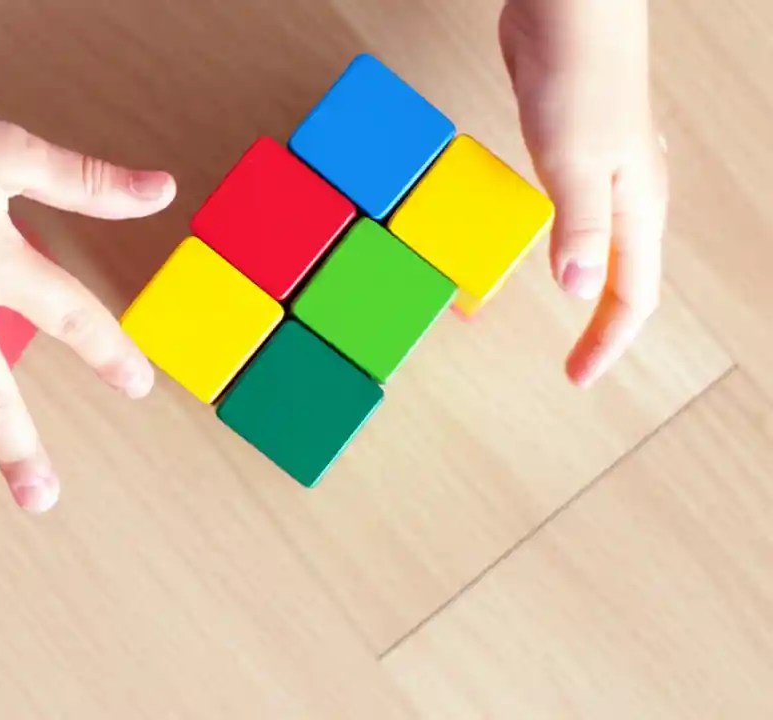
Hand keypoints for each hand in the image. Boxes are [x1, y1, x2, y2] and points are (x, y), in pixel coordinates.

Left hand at [499, 0, 667, 386]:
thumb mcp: (576, 164)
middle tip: (573, 360)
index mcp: (637, 208)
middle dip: (601, 325)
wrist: (573, 11)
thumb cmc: (582, 81)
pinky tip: (542, 243)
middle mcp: (627, 196)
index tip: (577, 376)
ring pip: (600, 246)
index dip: (606, 342)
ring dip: (583, 285)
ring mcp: (602, 170)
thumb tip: (578, 291)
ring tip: (557, 314)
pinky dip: (560, 243)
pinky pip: (572, 213)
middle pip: (625, 278)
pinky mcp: (572, 146)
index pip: (632, 296)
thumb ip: (579, 229)